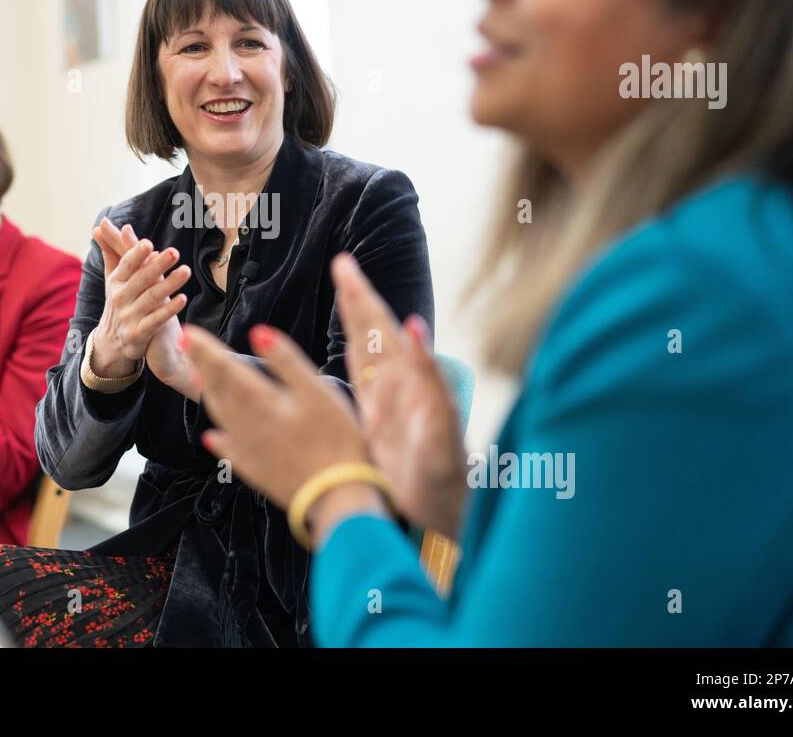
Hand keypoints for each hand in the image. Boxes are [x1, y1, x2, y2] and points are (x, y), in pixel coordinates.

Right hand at [89, 218, 190, 385]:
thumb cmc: (119, 302)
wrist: (112, 342)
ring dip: (169, 284)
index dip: (136, 254)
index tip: (148, 243)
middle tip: (174, 252)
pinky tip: (182, 298)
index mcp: (115, 282)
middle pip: (141, 280)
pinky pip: (156, 321)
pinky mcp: (139, 334)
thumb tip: (101, 224)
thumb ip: (112, 251)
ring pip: (151, 298)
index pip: (126, 265)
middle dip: (157, 265)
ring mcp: (129, 317)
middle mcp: (120, 298)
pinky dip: (169, 310)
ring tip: (186, 271)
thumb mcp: (113, 278)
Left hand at [181, 322, 380, 521]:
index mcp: (263, 403)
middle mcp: (248, 427)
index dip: (207, 351)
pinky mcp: (258, 473)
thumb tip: (258, 334)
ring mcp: (250, 452)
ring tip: (200, 380)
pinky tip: (212, 437)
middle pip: (219, 392)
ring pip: (222, 419)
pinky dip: (219, 439)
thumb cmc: (338, 440)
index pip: (227, 370)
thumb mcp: (319, 394)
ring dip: (209, 396)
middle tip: (188, 348)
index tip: (189, 334)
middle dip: (203, 367)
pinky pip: (230, 452)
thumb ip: (287, 362)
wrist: (339, 497)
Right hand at [333, 254, 467, 538]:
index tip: (344, 266)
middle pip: (374, 334)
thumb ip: (429, 381)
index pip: (381, 329)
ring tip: (346, 292)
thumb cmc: (448, 488)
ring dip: (356, 323)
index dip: (361, 299)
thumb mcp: (440, 434)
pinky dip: (354, 362)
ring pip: (368, 354)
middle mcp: (401, 392)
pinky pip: (364, 385)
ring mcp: (391, 409)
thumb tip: (415, 326)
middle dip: (358, 299)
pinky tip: (348, 352)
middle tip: (342, 265)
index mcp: (409, 386)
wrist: (449, 527)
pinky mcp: (382, 431)